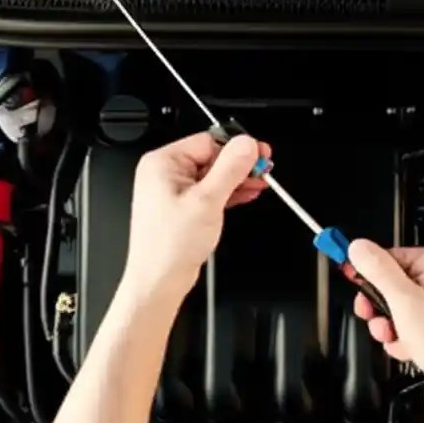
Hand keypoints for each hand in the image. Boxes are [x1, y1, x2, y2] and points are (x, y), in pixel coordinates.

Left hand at [122, 132, 269, 300]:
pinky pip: (210, 191)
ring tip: (260, 182)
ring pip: (213, 175)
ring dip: (237, 179)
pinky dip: (228, 192)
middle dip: (239, 165)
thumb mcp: (207, 201)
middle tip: (264, 169)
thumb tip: (246, 144)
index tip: (260, 154)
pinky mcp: (182, 207)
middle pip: (212, 157)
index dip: (237, 148)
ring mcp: (173, 191)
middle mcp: (165, 173)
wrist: (159, 281)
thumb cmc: (168, 247)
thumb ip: (229, 169)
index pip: (208, 141)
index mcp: (163, 163)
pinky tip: (246, 193)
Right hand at [348, 241, 423, 385]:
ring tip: (395, 338)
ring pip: (410, 302)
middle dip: (384, 306)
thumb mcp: (402, 302)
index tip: (359, 290)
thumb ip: (377, 271)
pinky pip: (423, 315)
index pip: (393, 257)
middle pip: (400, 281)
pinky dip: (412, 331)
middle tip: (377, 320)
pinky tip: (410, 346)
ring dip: (395, 323)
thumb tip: (359, 248)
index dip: (372, 278)